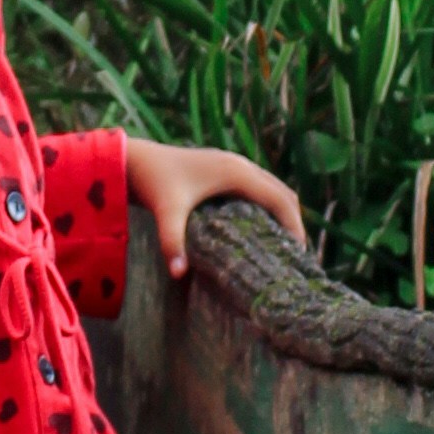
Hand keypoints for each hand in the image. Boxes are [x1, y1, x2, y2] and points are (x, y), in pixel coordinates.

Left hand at [129, 138, 308, 276]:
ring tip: (283, 245)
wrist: (134, 159)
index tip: (300, 253)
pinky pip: (258, 187)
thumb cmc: (152, 182)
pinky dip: (268, 206)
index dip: (295, 225)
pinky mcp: (224, 169)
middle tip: (296, 255)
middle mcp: (241, 165)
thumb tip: (178, 274)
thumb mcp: (165, 213)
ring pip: (272, 188)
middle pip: (283, 193)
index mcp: (237, 173)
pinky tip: (259, 229)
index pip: (280, 200)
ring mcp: (233, 164)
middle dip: (294, 221)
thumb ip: (172, 241)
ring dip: (282, 212)